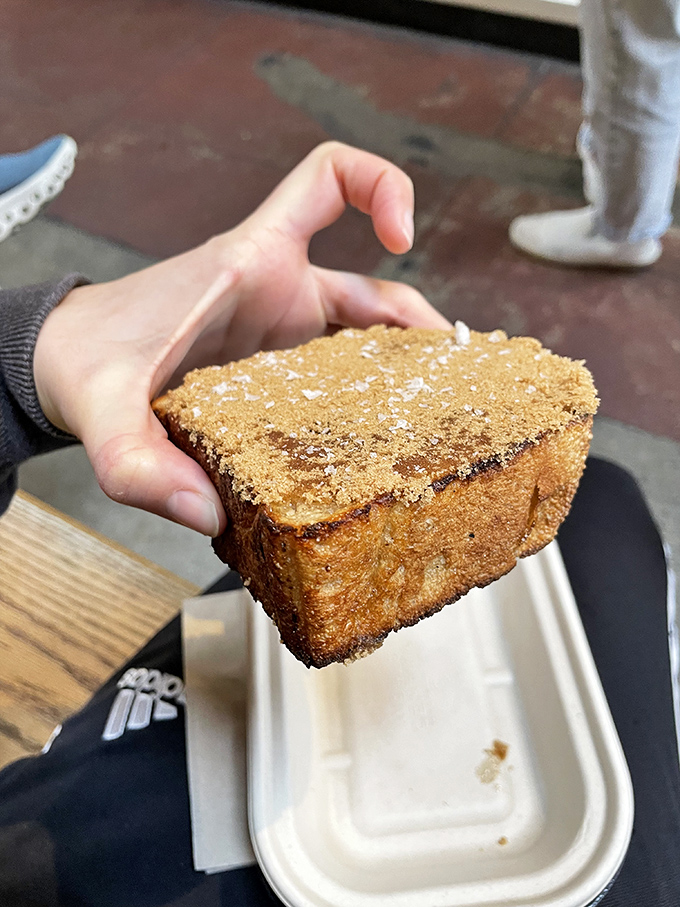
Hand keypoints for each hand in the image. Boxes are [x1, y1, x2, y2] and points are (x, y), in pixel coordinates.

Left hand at [34, 141, 450, 535]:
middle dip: (421, 330)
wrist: (65, 364)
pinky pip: (335, 377)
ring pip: (362, 341)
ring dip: (401, 375)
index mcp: (250, 265)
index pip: (327, 180)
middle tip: (458, 382)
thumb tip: (207, 511)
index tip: (402, 236)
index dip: (380, 185)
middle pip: (374, 291)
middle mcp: (275, 292)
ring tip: (439, 421)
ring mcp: (279, 333)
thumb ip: (138, 464)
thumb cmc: (89, 357)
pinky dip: (364, 403)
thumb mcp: (104, 412)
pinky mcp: (274, 370)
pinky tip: (377, 446)